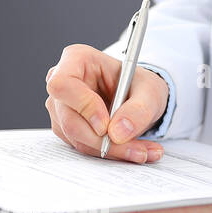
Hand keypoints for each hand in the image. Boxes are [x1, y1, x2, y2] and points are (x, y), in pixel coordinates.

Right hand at [45, 44, 168, 162]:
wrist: (138, 99)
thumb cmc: (138, 85)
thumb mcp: (149, 91)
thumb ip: (138, 109)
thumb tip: (118, 132)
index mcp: (77, 60)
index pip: (63, 84)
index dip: (83, 106)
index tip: (106, 125)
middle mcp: (63, 84)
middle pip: (70, 120)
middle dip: (103, 141)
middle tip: (136, 149)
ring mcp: (61, 109)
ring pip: (78, 139)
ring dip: (112, 150)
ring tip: (142, 150)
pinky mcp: (67, 129)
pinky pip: (84, 147)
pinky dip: (110, 153)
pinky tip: (132, 150)